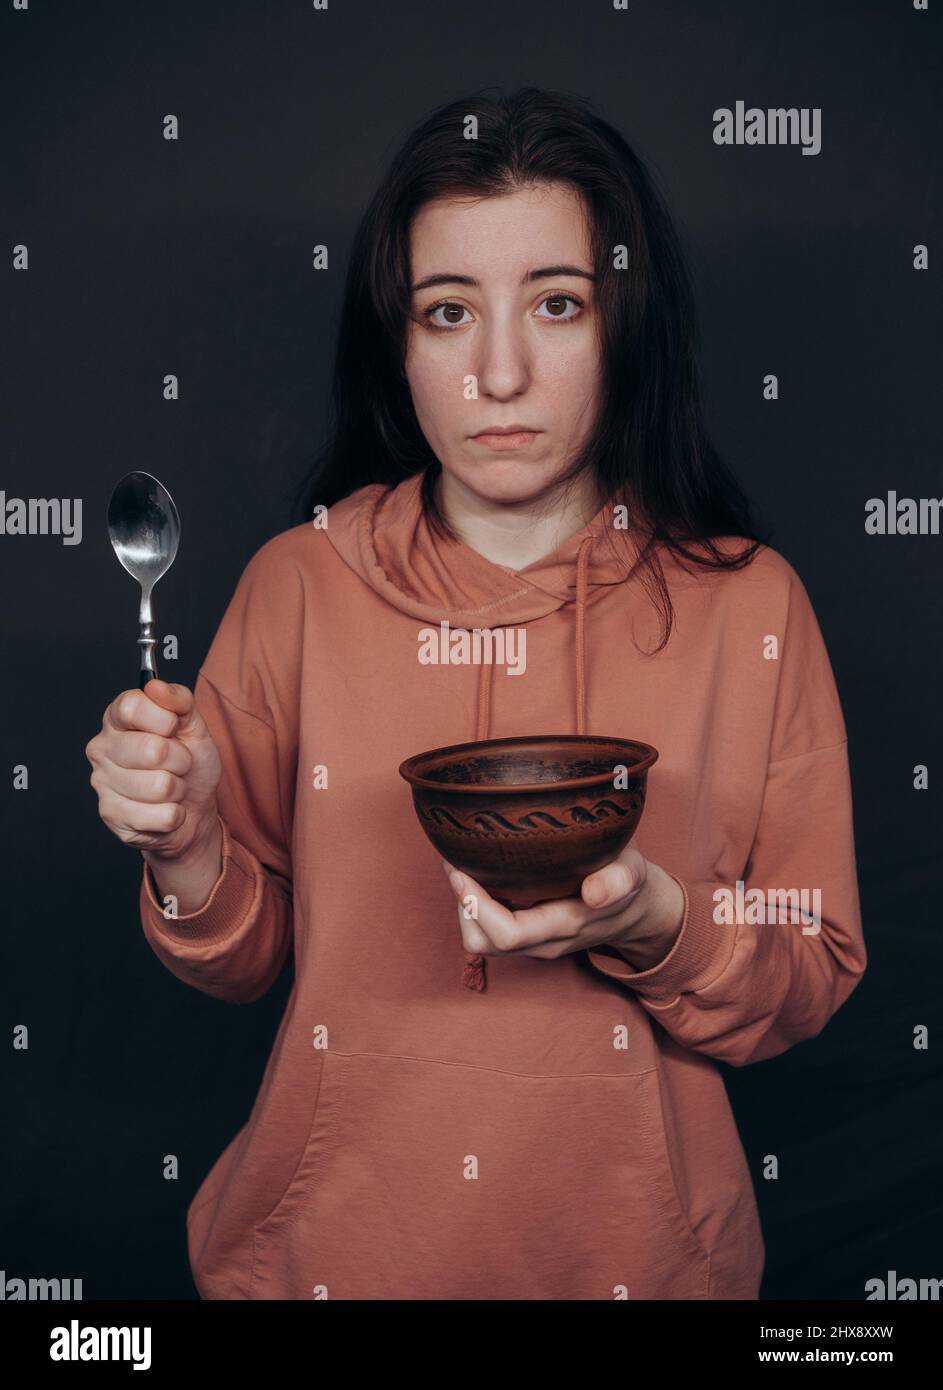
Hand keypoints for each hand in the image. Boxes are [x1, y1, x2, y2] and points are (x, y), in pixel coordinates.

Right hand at [85, 679, 221, 861]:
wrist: (194, 810)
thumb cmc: (191, 766)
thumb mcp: (194, 726)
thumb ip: (180, 700)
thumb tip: (156, 686)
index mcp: (118, 719)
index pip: (132, 706)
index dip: (165, 719)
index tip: (173, 728)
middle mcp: (102, 748)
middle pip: (152, 749)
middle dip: (180, 760)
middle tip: (178, 764)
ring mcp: (103, 783)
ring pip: (161, 786)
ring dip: (178, 789)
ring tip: (172, 787)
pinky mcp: (112, 815)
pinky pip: (162, 815)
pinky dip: (175, 814)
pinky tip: (165, 808)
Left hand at [442, 837, 685, 972]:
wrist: (637, 909)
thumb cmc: (628, 879)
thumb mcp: (632, 871)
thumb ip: (617, 880)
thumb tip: (594, 893)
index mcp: (566, 925)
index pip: (507, 934)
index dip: (475, 906)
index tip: (461, 867)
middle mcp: (545, 942)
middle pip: (483, 943)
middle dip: (461, 905)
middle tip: (454, 862)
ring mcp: (534, 942)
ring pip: (481, 941)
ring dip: (464, 907)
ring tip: (460, 866)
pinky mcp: (527, 935)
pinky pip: (488, 931)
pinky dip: (474, 907)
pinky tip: (476, 874)